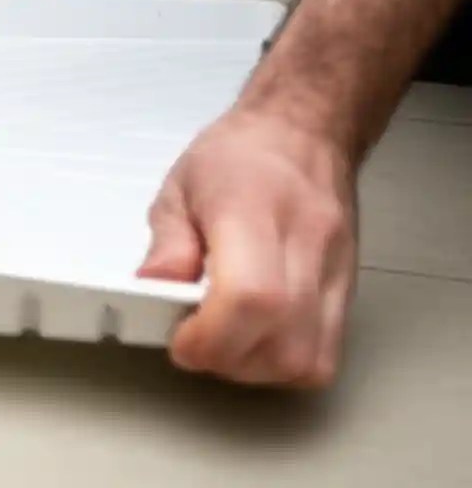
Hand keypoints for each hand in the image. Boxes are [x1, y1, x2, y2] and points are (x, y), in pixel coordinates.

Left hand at [138, 108, 359, 387]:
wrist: (303, 131)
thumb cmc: (240, 154)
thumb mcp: (181, 187)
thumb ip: (167, 243)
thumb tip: (152, 291)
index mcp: (256, 211)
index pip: (252, 296)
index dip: (211, 335)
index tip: (180, 336)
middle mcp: (306, 245)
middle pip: (281, 340)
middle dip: (225, 359)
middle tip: (194, 337)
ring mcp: (336, 273)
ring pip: (308, 360)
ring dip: (254, 367)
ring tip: (223, 339)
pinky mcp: (347, 292)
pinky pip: (323, 357)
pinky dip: (282, 365)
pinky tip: (254, 340)